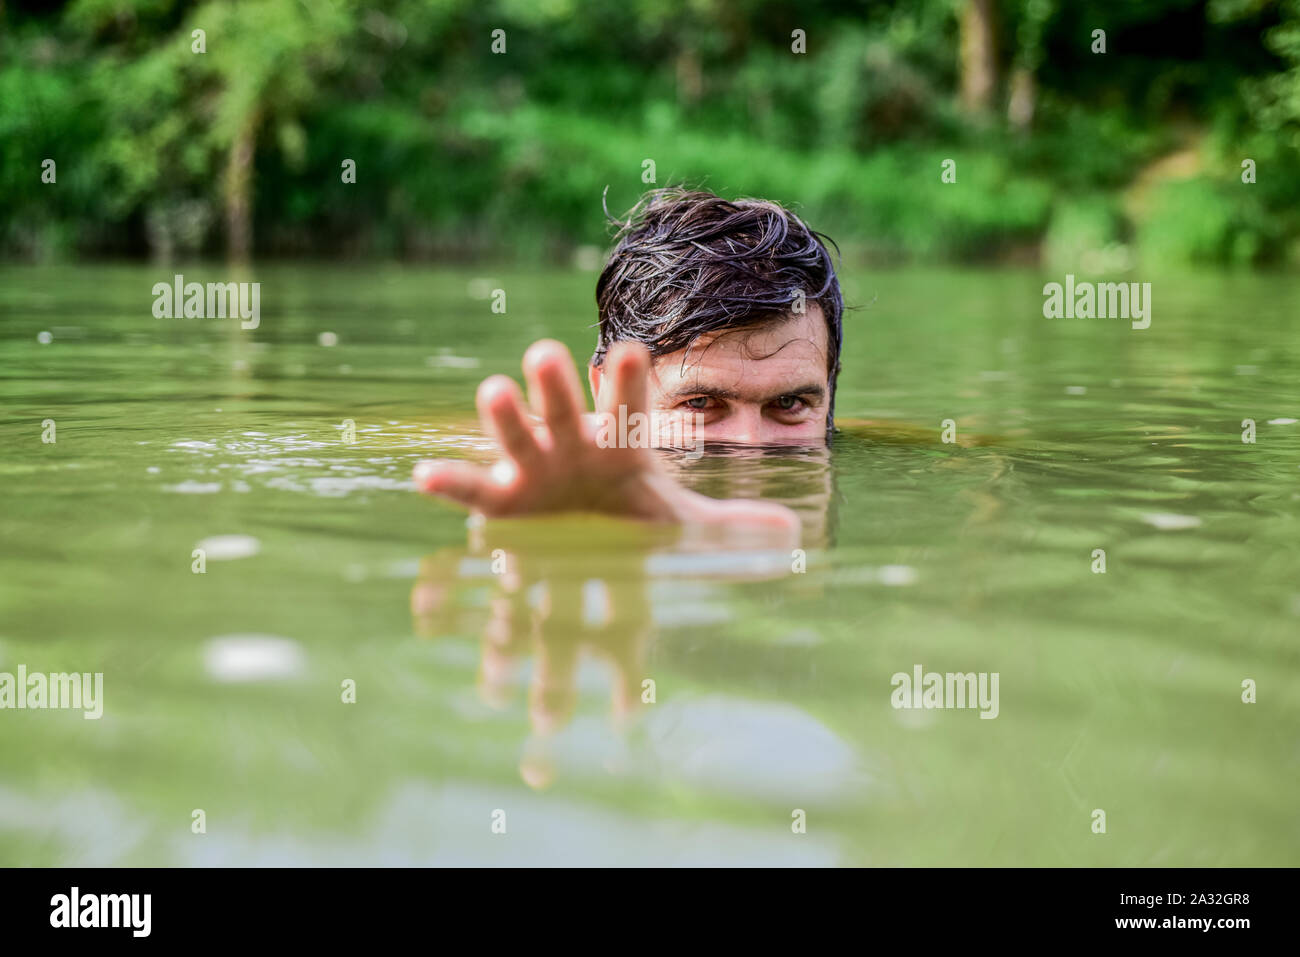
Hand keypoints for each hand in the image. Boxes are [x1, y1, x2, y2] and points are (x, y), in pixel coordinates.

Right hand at [413, 339, 798, 540]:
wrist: (586, 537)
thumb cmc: (631, 515)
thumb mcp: (679, 525)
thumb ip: (729, 526)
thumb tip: (795, 533)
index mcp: (619, 444)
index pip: (627, 408)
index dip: (627, 383)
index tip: (631, 349)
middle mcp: (573, 445)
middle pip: (565, 409)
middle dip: (557, 386)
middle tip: (547, 351)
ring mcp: (534, 469)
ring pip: (516, 436)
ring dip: (504, 417)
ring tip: (492, 389)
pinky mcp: (503, 502)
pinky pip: (472, 492)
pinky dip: (449, 484)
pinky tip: (423, 476)